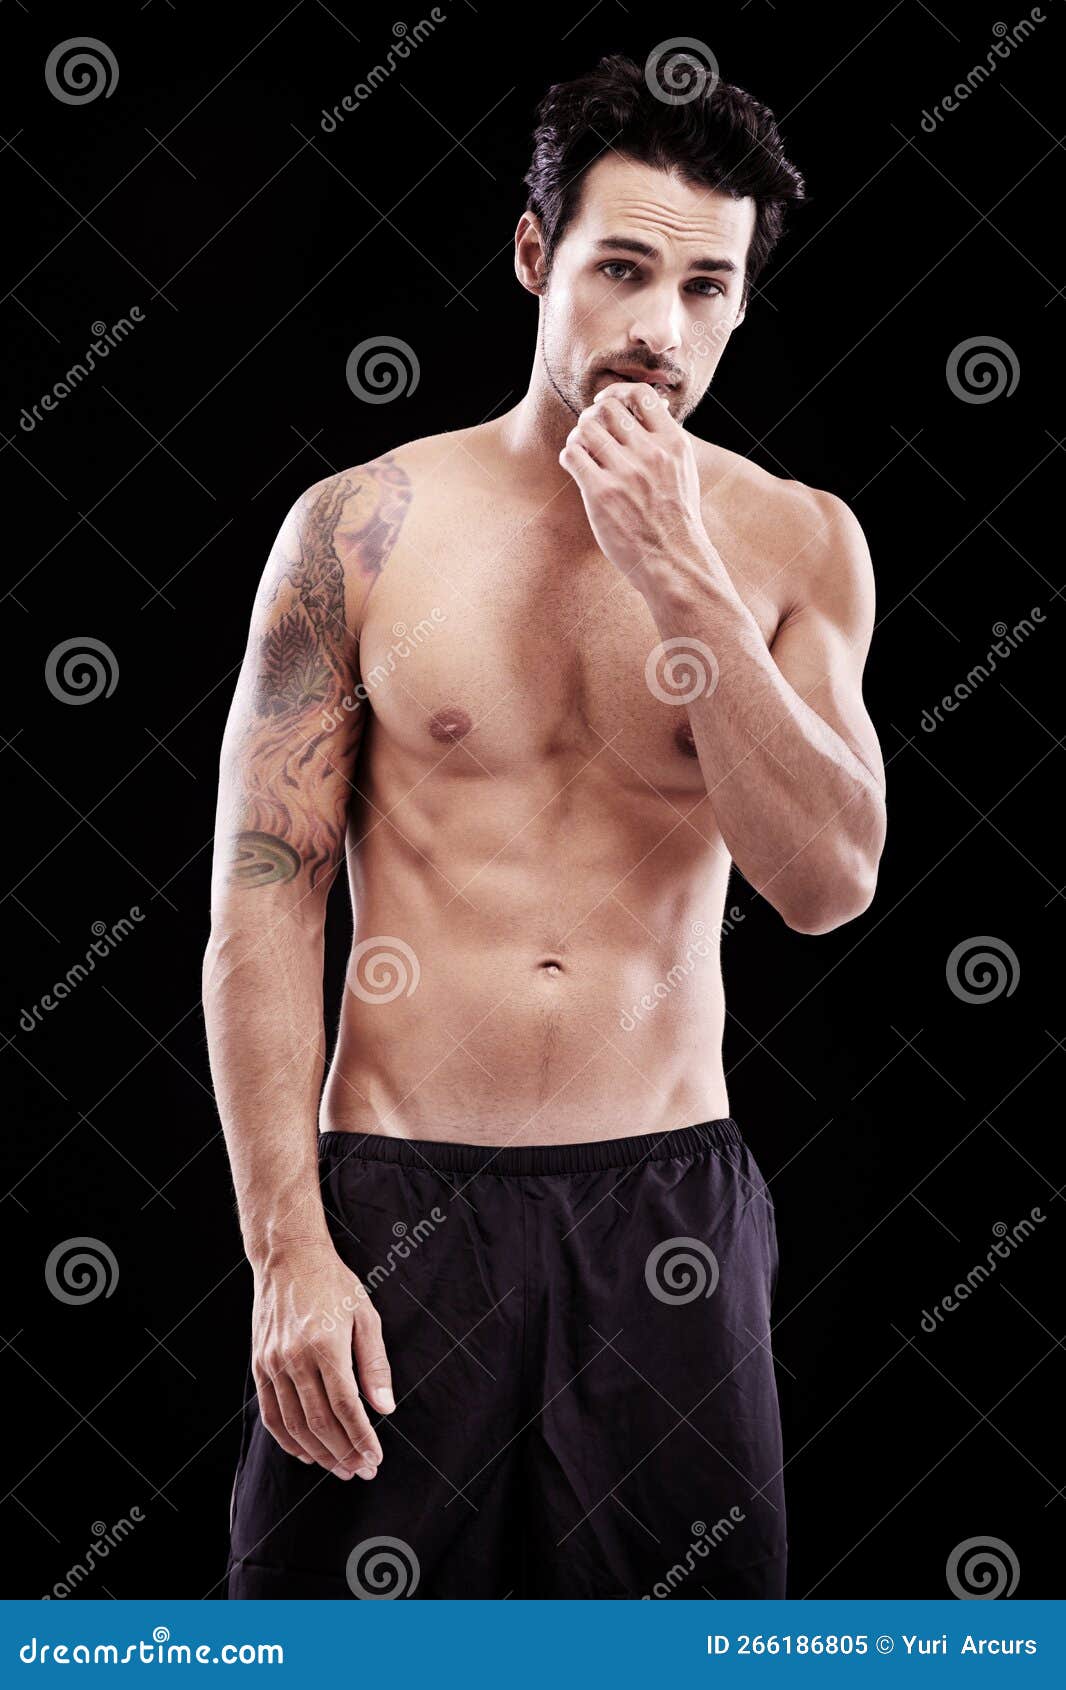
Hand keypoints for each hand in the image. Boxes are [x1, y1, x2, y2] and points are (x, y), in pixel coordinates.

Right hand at [251, 1242, 394, 1479]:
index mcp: (326, 1345)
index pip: (345, 1407)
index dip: (361, 1438)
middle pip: (320, 1422)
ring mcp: (273, 1363)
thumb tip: (385, 1407)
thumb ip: (374, 1364)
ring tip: (340, 1468)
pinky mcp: (259, 1365)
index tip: (375, 1458)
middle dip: (343, 1453)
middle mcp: (295, 1358)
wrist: (287, 1257)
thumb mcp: (365, 1315)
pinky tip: (306, 1452)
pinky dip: (288, 1440)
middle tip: (362, 1471)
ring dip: (318, 1453)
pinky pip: (271, 1413)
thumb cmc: (333, 1282)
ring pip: (294, 1424)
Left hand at [558, 381, 706, 586]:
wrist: (673, 559)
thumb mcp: (683, 470)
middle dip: (593, 415)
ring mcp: (625, 472)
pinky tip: (576, 467)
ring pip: (585, 428)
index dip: (618, 393)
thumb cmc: (675, 517)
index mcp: (673, 443)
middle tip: (590, 431)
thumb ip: (666, 439)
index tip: (607, 404)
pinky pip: (572, 455)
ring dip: (578, 435)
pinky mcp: (601, 493)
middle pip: (608, 408)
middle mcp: (650, 452)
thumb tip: (652, 403)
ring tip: (582, 450)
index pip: (641, 395)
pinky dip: (569, 455)